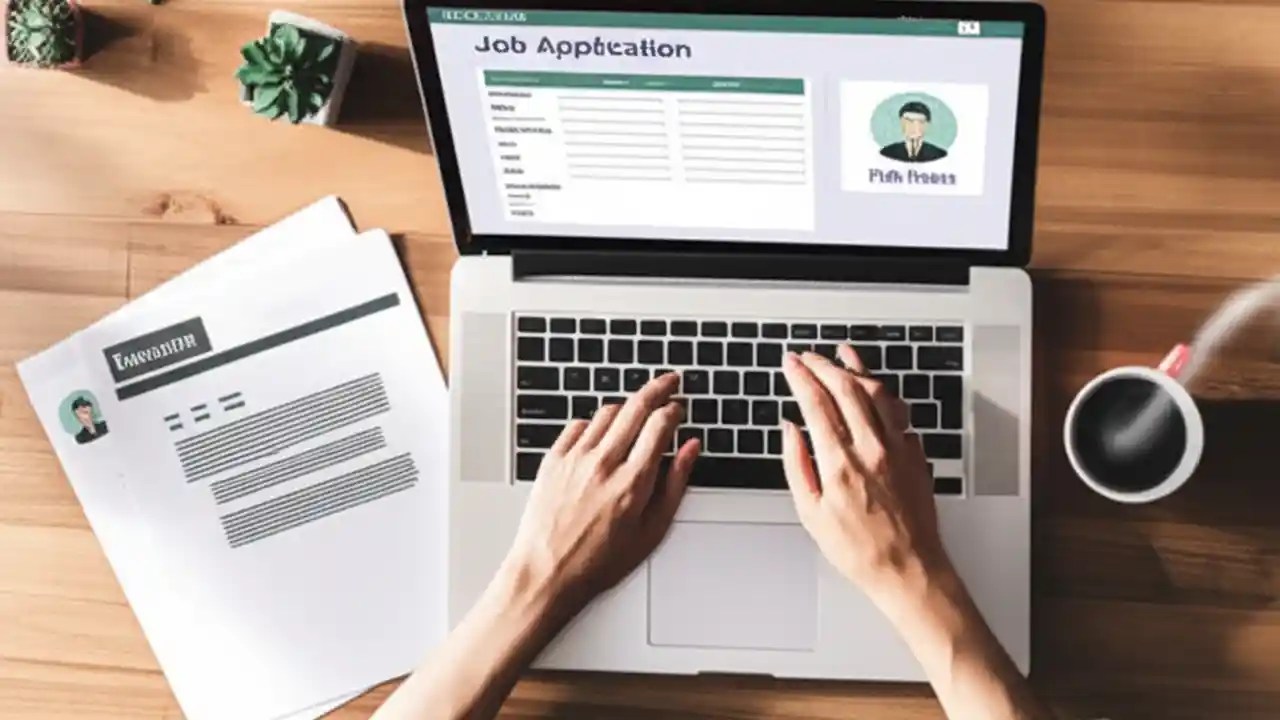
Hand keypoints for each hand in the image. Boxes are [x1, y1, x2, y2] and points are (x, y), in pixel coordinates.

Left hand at [504, 373, 700, 611]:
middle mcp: (603, 464)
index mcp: (632, 482)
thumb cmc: (598, 562)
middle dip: (657, 388)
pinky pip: (577, 426)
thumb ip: (676, 484)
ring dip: (626, 407)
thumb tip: (690, 449)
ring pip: (607, 412)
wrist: (546, 574)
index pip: (660, 425)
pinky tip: (601, 436)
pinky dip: (593, 424)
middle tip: (669, 382)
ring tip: (636, 414)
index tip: (679, 407)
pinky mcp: (553, 461)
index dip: (674, 409)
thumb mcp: (652, 531)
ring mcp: (575, 460)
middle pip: (636, 407)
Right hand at [780, 346, 949, 604]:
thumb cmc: (859, 550)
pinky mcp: (915, 454)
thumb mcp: (810, 513)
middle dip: (823, 364)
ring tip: (842, 354)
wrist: (909, 570)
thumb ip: (796, 464)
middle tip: (808, 356)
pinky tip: (875, 387)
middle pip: (846, 388)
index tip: (790, 363)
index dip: (801, 376)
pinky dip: (882, 391)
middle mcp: (871, 448)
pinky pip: (899, 411)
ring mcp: (898, 448)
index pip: (816, 403)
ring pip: (877, 392)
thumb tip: (789, 430)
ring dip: (857, 368)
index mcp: (840, 462)